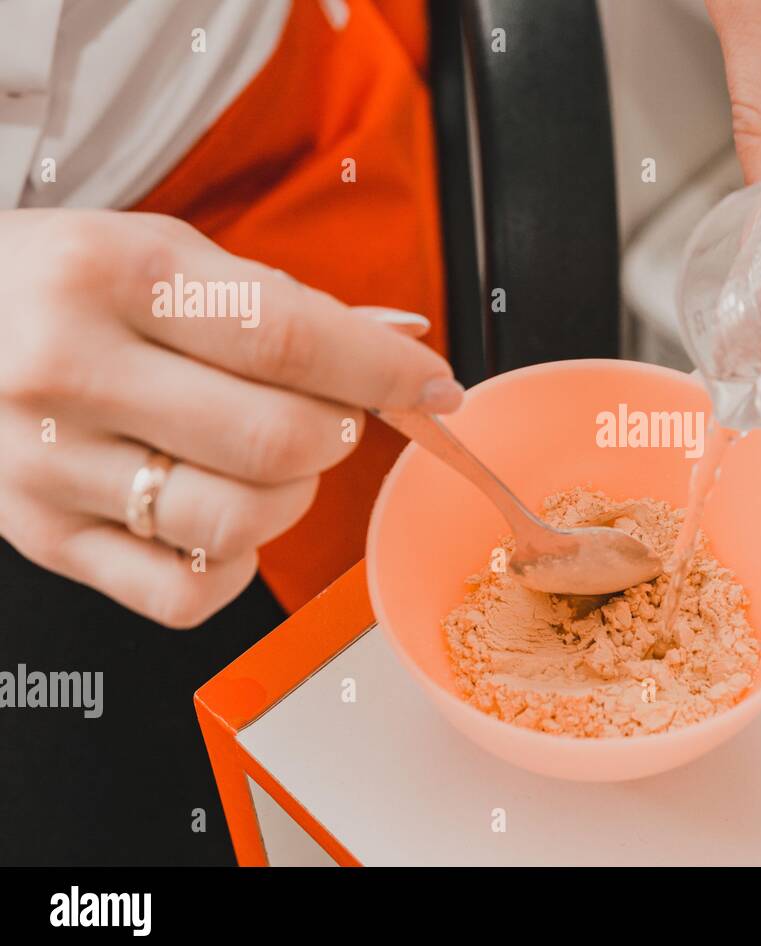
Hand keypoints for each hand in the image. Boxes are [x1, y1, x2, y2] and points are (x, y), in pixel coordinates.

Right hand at [0, 209, 461, 627]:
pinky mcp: (43, 540)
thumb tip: (400, 352)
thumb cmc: (66, 286)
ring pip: (239, 523)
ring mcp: (47, 467)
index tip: (434, 386)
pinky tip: (218, 512)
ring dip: (292, 498)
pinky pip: (188, 594)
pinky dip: (234, 563)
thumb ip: (283, 305)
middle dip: (338, 434)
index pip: (288, 339)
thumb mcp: (164, 254)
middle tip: (330, 416)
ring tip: (266, 461)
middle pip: (275, 441)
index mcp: (112, 274)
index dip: (384, 372)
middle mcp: (69, 371)